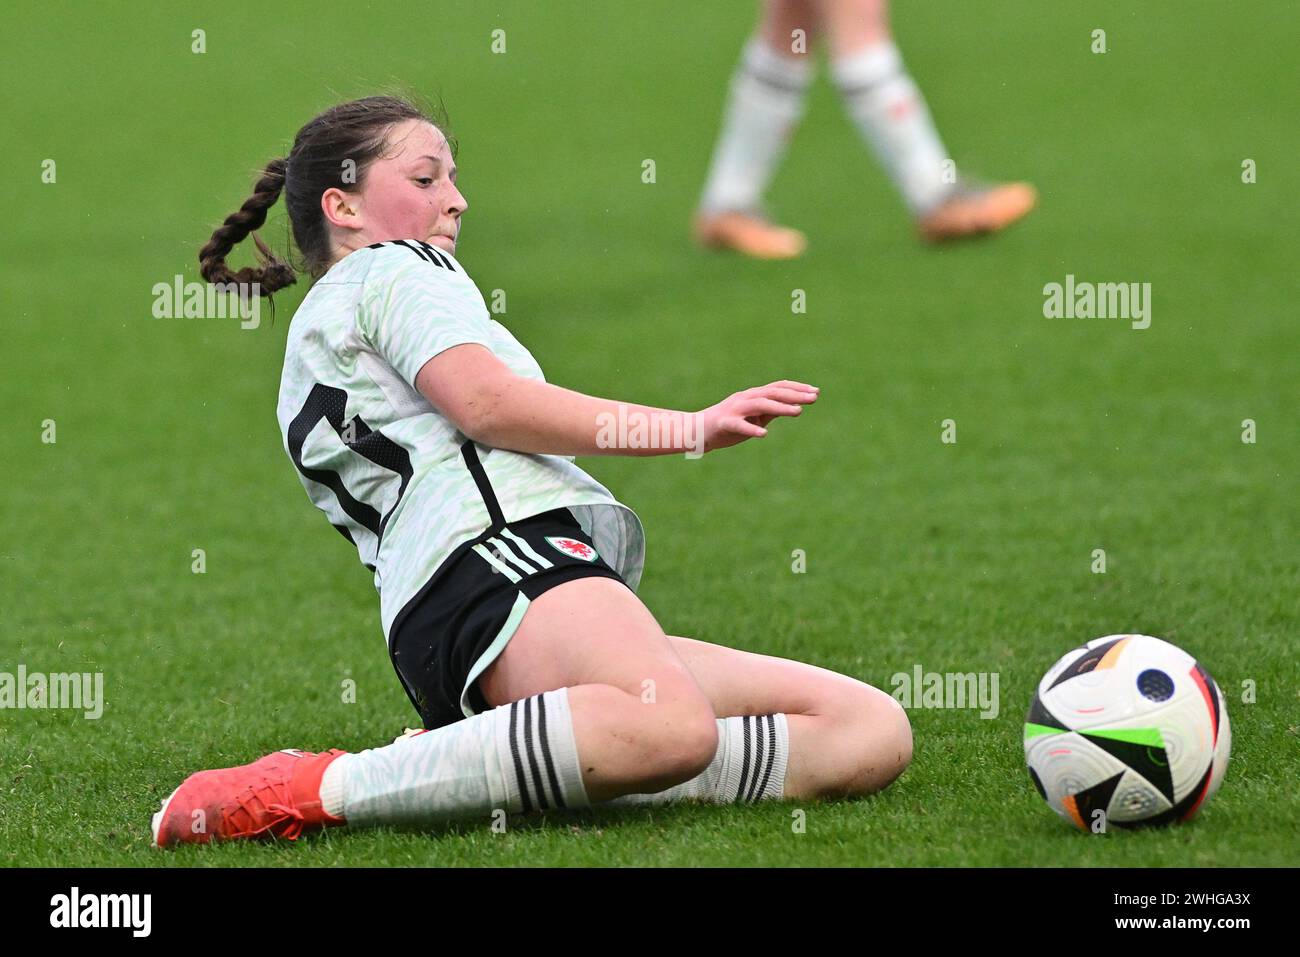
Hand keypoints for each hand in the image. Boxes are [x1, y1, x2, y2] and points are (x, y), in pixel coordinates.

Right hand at [697, 380, 818, 452]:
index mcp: (752, 396)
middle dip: (794, 395)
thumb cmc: (728, 425)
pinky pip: (739, 425)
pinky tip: (764, 435)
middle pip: (772, 393)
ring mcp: (734, 409)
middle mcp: (744, 398)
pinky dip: (751, 429)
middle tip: (814, 398)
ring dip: (779, 407)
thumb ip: (770, 412)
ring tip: (798, 412)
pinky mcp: (724, 423)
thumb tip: (794, 407)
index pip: (777, 387)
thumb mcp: (754, 417)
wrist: (696, 431)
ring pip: (759, 405)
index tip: (815, 391)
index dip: (797, 388)